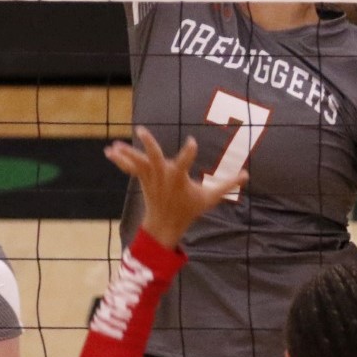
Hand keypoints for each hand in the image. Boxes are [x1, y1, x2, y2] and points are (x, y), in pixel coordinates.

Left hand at [104, 127, 243, 248]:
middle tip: (141, 130)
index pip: (185, 162)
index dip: (188, 152)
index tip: (192, 141)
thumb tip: (247, 174)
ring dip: (126, 153)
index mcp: (179, 178)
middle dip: (148, 145)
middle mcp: (163, 176)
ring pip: (137, 162)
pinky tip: (110, 150)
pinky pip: (130, 168)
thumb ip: (226, 184)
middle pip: (154, 158)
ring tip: (115, 145)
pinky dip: (120, 160)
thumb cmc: (189, 209)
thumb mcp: (210, 199)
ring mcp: (151, 177)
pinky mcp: (143, 178)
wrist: (165, 225)